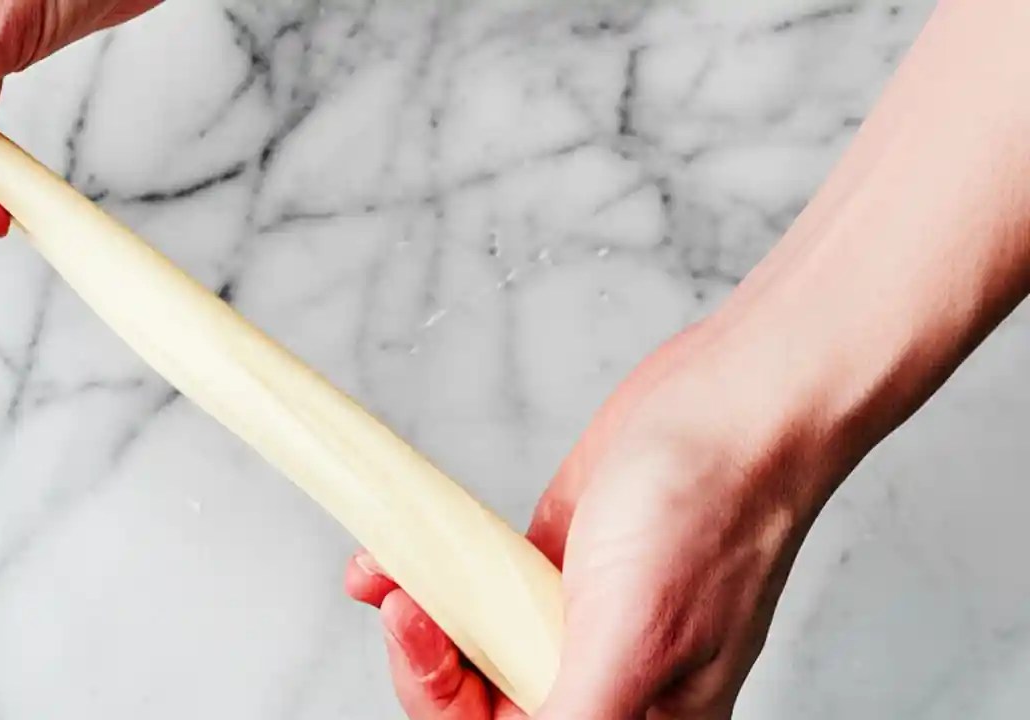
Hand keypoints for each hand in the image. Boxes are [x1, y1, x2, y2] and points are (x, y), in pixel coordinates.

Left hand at [346, 322, 848, 718]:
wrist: (733, 399)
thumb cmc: (712, 510)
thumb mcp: (634, 639)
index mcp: (636, 718)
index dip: (449, 705)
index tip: (420, 641)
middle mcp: (602, 676)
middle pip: (482, 701)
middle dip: (427, 659)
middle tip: (406, 606)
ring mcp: (574, 618)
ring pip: (473, 643)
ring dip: (418, 616)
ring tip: (388, 576)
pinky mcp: (554, 564)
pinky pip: (476, 588)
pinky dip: (431, 574)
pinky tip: (396, 559)